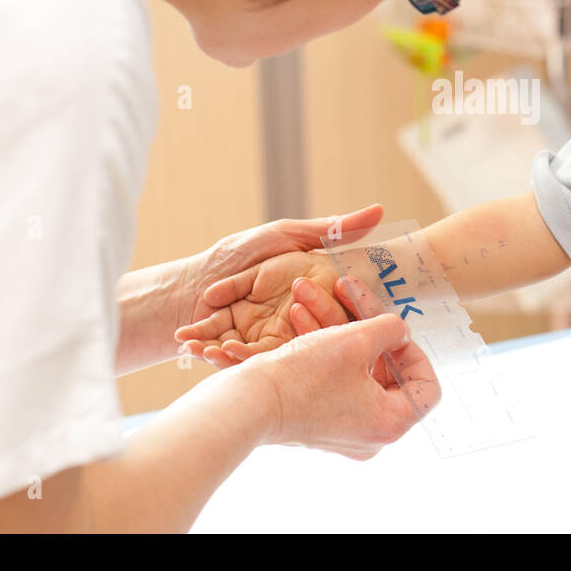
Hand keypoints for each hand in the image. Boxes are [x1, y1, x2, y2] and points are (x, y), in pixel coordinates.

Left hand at [174, 204, 381, 367]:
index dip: (320, 317)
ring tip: (219, 346)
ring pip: (264, 354)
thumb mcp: (286, 235)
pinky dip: (214, 355)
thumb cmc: (237, 252)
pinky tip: (199, 348)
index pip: (326, 315)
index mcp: (305, 300)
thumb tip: (381, 209)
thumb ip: (333, 230)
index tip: (299, 308)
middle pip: (297, 341)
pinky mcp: (236, 355)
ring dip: (237, 353)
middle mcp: (288, 325)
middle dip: (278, 341)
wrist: (188, 281)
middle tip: (259, 333)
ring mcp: (262, 343)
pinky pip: (232, 361)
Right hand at [253, 311, 439, 459]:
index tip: (390, 328)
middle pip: (386, 371)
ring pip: (353, 367)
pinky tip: (301, 314)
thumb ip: (391, 329)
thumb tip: (400, 333)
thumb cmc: (303, 376)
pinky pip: (332, 377)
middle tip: (348, 293)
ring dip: (335, 326)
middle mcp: (370, 434)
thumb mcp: (357, 339)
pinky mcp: (316, 419)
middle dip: (363, 325)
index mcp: (391, 424)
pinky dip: (322, 346)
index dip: (413, 350)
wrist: (244, 403)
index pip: (426, 386)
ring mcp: (342, 428)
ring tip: (311, 293)